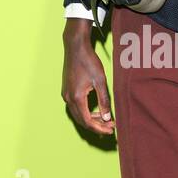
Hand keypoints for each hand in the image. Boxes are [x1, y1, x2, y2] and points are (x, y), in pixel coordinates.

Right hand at [62, 19, 115, 135]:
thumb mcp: (100, 81)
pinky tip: (96, 111)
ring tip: (106, 120)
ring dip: (91, 120)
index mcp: (76, 98)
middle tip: (111, 127)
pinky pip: (76, 108)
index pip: (87, 121)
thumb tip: (107, 117)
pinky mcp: (66, 91)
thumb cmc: (88, 61)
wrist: (75, 47)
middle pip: (82, 121)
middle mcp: (68, 99)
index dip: (99, 128)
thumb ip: (104, 101)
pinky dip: (86, 112)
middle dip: (97, 126)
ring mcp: (66, 95)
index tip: (111, 130)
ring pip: (78, 115)